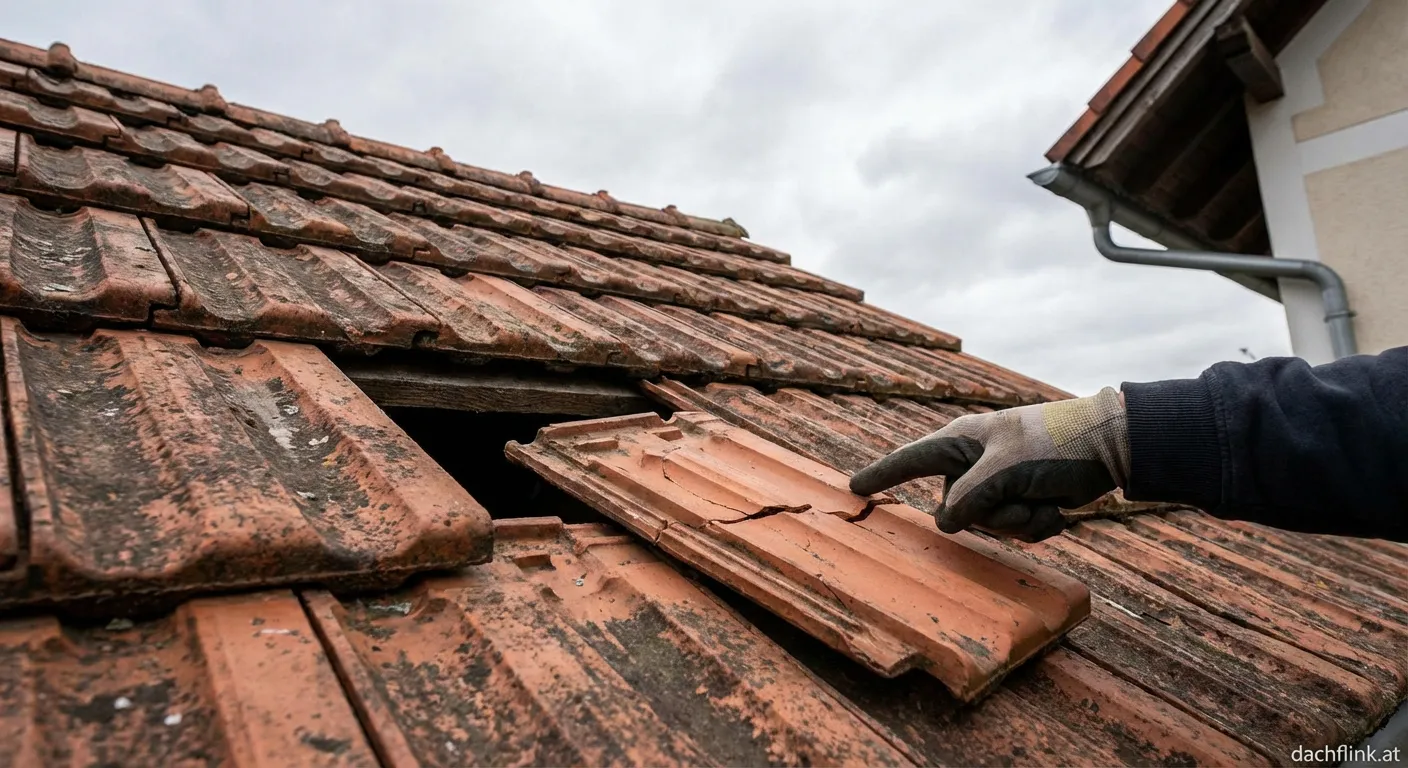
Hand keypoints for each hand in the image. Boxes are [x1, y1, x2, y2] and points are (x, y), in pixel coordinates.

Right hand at [849, 387, 1129, 540]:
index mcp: (963, 442)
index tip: (853, 488)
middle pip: (958, 510)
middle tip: (1023, 494)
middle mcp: (976, 463)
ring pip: (989, 526)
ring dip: (1021, 522)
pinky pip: (1015, 531)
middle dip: (994, 515)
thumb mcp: (1004, 468)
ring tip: (1046, 498)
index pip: (912, 460)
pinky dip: (1038, 525)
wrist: (1111, 446)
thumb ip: (967, 498)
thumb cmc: (1055, 444)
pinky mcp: (1024, 499)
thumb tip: (945, 523)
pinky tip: (1057, 508)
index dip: (882, 474)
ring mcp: (1001, 483)